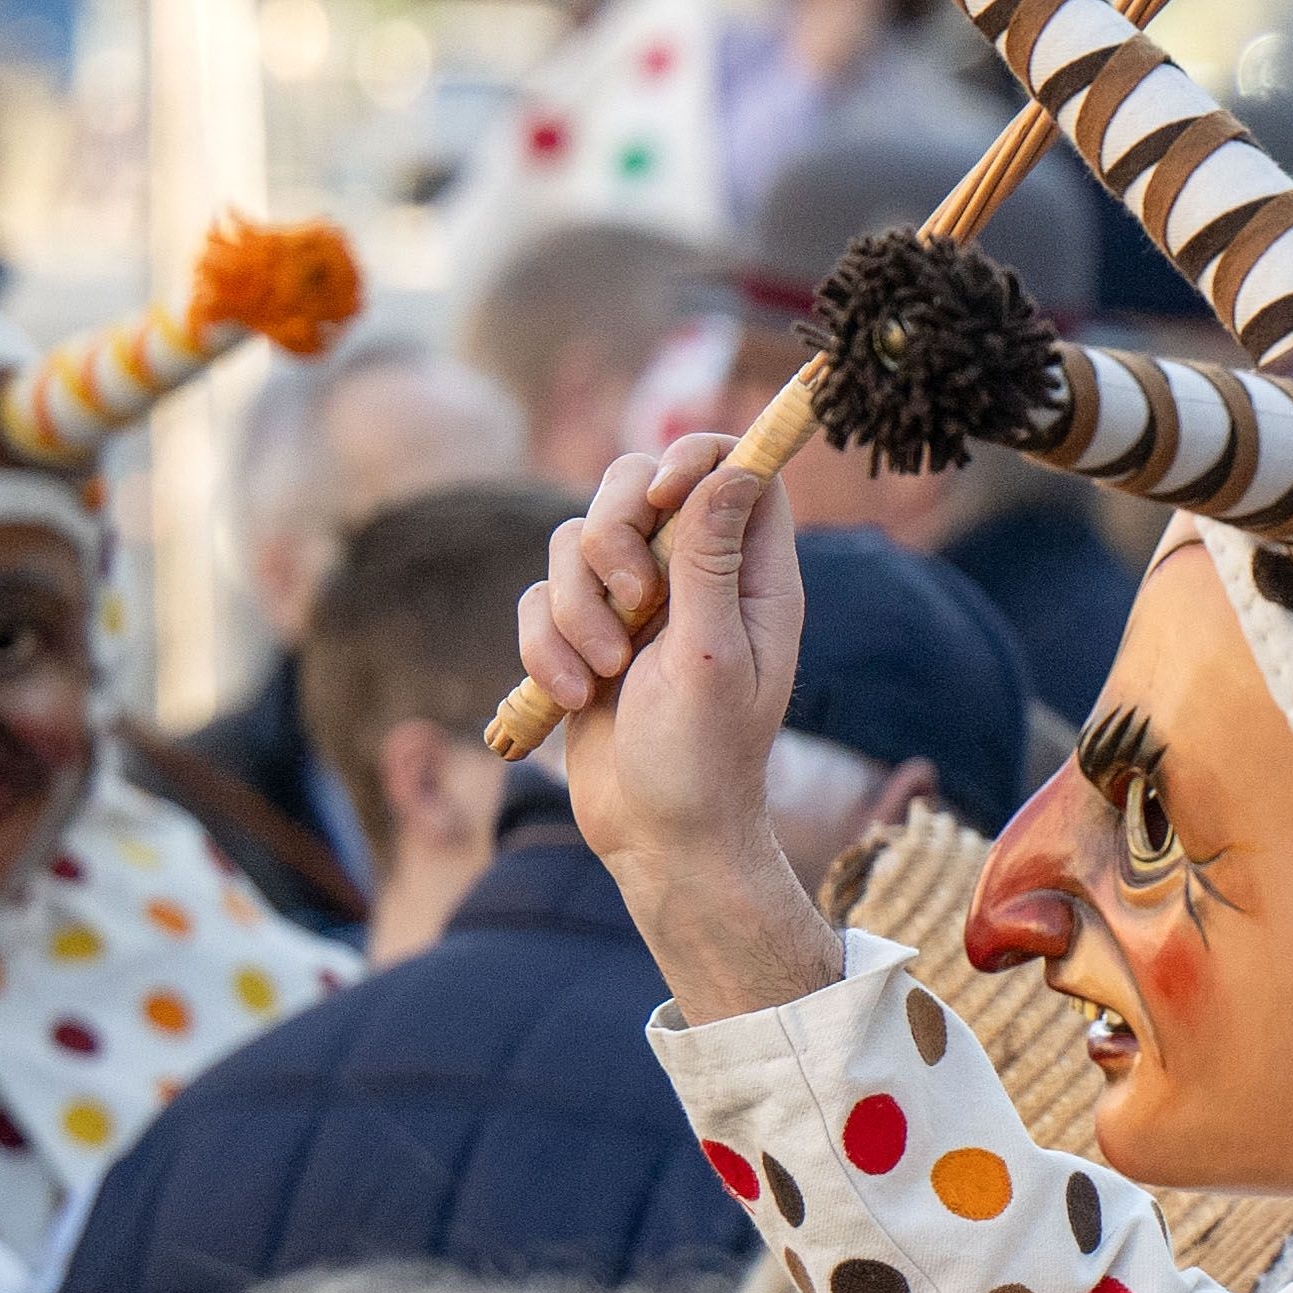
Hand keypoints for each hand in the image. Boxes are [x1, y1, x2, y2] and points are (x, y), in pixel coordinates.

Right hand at [521, 434, 840, 1022]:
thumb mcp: (712, 654)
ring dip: (576, 609)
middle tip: (634, 603)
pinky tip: (571, 699)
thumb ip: (713, 560)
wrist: (658, 835)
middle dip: (612, 536)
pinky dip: (544, 645)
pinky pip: (539, 597)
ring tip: (605, 672)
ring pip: (575, 542)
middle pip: (636, 483)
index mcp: (754, 577)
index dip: (692, 457)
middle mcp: (696, 577)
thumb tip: (734, 469)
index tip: (660, 497)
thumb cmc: (703, 756)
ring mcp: (635, 603)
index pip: (737, 468)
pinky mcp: (582, 633)